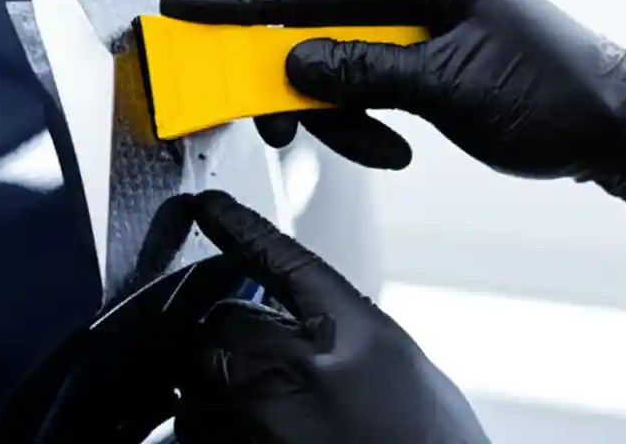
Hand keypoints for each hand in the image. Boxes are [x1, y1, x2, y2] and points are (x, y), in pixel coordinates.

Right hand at [161, 0, 625, 211]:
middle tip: (264, 118)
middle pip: (310, 25)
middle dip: (289, 78)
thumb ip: (366, 72)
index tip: (180, 9)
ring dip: (337, 114)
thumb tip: (293, 66)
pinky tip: (395, 146)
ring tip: (380, 145)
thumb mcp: (454, 86)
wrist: (611, 127)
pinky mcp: (408, 56)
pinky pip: (355, 86)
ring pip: (328, 64)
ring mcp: (407, 20)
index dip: (239, 3)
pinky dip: (360, 121)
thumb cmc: (553, 93)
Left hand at [174, 191, 488, 443]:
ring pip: (197, 377)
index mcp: (358, 335)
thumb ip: (341, 334)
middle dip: (229, 335)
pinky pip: (194, 429)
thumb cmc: (431, 443)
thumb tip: (287, 319)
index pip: (282, 259)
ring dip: (212, 385)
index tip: (210, 206)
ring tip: (251, 406)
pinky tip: (239, 433)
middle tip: (255, 359)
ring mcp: (271, 420)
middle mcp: (309, 370)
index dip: (239, 226)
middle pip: (223, 320)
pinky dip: (207, 426)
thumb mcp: (402, 369)